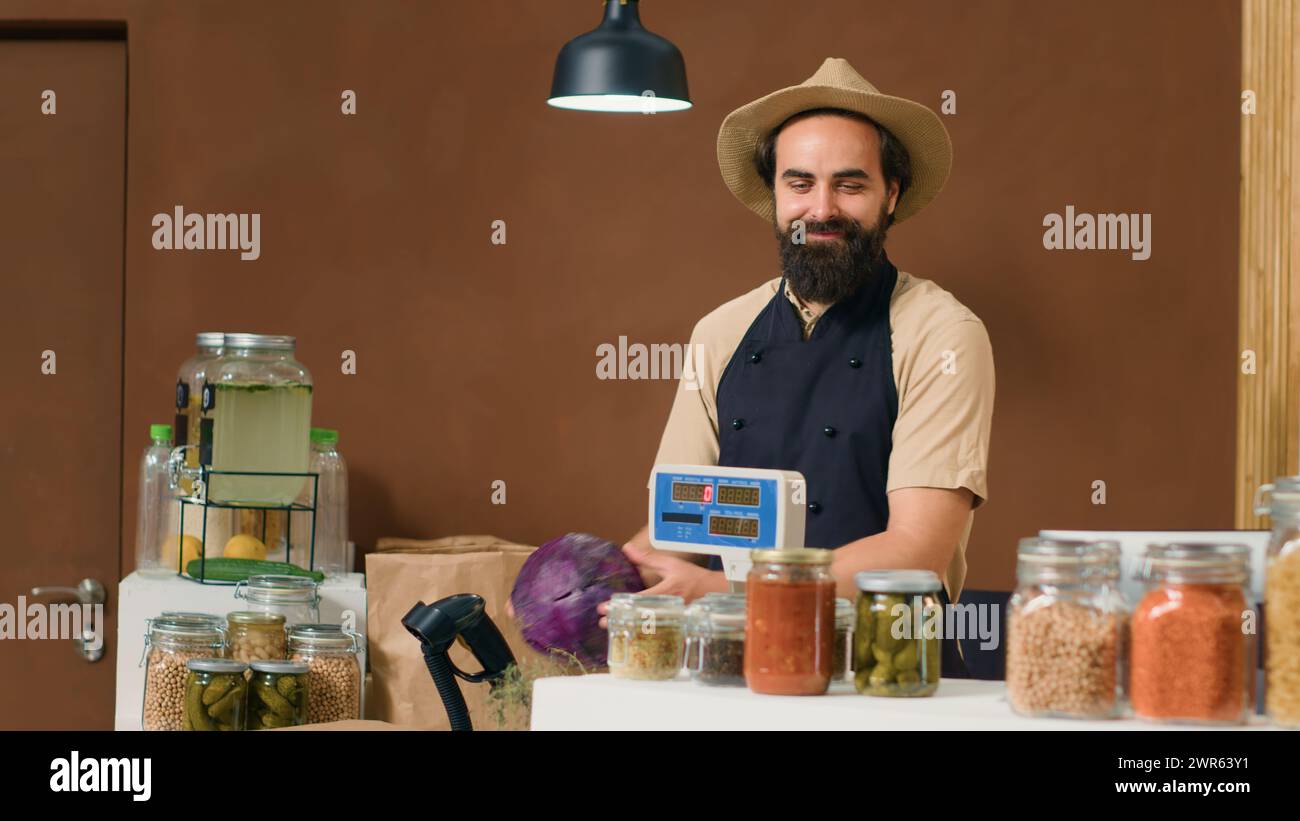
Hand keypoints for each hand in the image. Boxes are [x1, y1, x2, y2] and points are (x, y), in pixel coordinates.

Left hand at [595, 541, 727, 627]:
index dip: (620, 605)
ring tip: (611, 627)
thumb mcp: (670, 564)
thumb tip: (627, 549)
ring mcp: (673, 619)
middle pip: (640, 617)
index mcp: (666, 592)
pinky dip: (643, 634)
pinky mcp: (676, 625)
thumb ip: (647, 559)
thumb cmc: (692, 577)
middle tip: (603, 621)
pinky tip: (631, 634)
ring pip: (647, 627)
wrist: (714, 590)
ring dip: (628, 627)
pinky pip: (658, 632)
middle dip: (620, 619)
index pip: (639, 600)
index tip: (604, 607)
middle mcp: (669, 608)